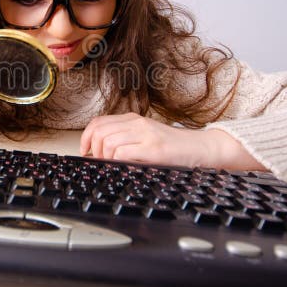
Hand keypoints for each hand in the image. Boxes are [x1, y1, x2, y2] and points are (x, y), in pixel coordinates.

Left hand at [79, 113, 265, 170]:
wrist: (201, 148)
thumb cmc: (174, 147)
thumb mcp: (146, 137)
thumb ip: (126, 139)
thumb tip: (100, 153)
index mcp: (133, 119)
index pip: (99, 122)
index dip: (86, 137)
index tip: (85, 150)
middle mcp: (137, 123)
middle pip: (99, 132)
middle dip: (94, 150)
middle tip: (100, 162)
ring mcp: (145, 135)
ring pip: (108, 142)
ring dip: (104, 157)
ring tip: (112, 165)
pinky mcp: (153, 149)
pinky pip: (122, 152)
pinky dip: (116, 161)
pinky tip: (122, 167)